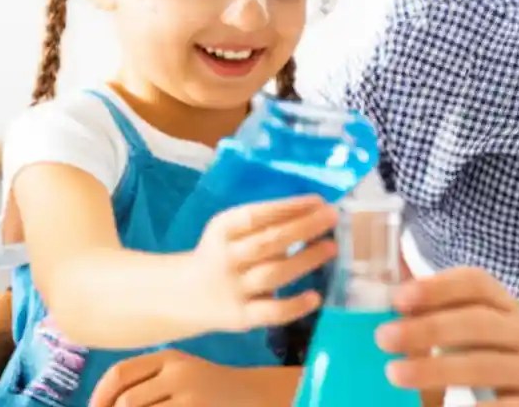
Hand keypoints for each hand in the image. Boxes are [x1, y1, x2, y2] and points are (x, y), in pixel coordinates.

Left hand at [89, 350, 299, 406]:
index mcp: (167, 358)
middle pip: (126, 401)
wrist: (253, 394)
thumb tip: (107, 401)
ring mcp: (189, 395)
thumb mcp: (180, 374)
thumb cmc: (209, 390)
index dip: (99, 396)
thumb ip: (147, 382)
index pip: (120, 373)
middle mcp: (177, 372)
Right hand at [191, 195, 337, 331]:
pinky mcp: (242, 317)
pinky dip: (294, 305)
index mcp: (222, 230)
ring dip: (305, 260)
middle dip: (304, 228)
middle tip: (332, 218)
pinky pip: (271, 312)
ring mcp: (234, 289)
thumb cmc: (222, 254)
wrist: (186, 295)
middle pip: (268, 242)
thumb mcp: (230, 232)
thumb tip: (314, 212)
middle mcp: (226, 258)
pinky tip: (316, 297)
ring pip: (273, 274)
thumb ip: (262, 224)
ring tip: (331, 247)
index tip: (318, 201)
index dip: (288, 207)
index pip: (256, 215)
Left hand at [375, 267, 518, 406]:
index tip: (400, 298)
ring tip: (394, 373)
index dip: (439, 286)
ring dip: (437, 370)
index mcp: (509, 308)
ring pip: (485, 367)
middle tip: (384, 337)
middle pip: (478, 323)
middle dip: (429, 328)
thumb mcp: (496, 327)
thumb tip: (394, 310)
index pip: (478, 284)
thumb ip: (454, 316)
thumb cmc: (517, 355)